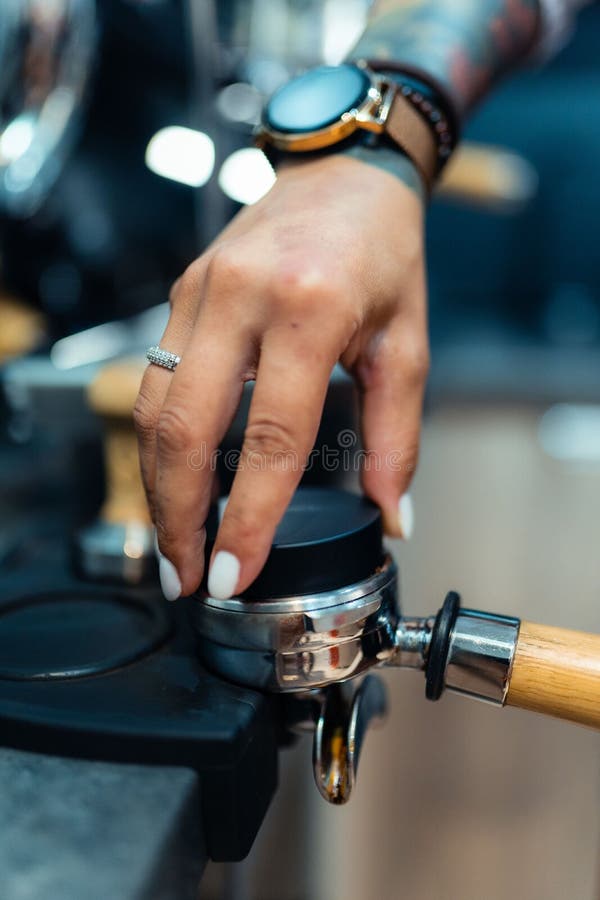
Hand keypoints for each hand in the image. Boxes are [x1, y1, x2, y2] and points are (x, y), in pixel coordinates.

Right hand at [134, 154, 428, 600]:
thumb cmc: (383, 252)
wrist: (343, 172)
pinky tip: (171, 478)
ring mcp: (200, 292)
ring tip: (173, 543)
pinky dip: (157, 441)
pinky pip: (154, 379)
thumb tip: (393, 514)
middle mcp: (241, 298)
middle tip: (186, 576)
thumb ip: (398, 436)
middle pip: (184, 430)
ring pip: (153, 408)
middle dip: (177, 516)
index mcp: (308, 308)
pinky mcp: (181, 294)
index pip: (270, 437)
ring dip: (156, 485)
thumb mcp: (405, 343)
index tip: (234, 572)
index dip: (248, 516)